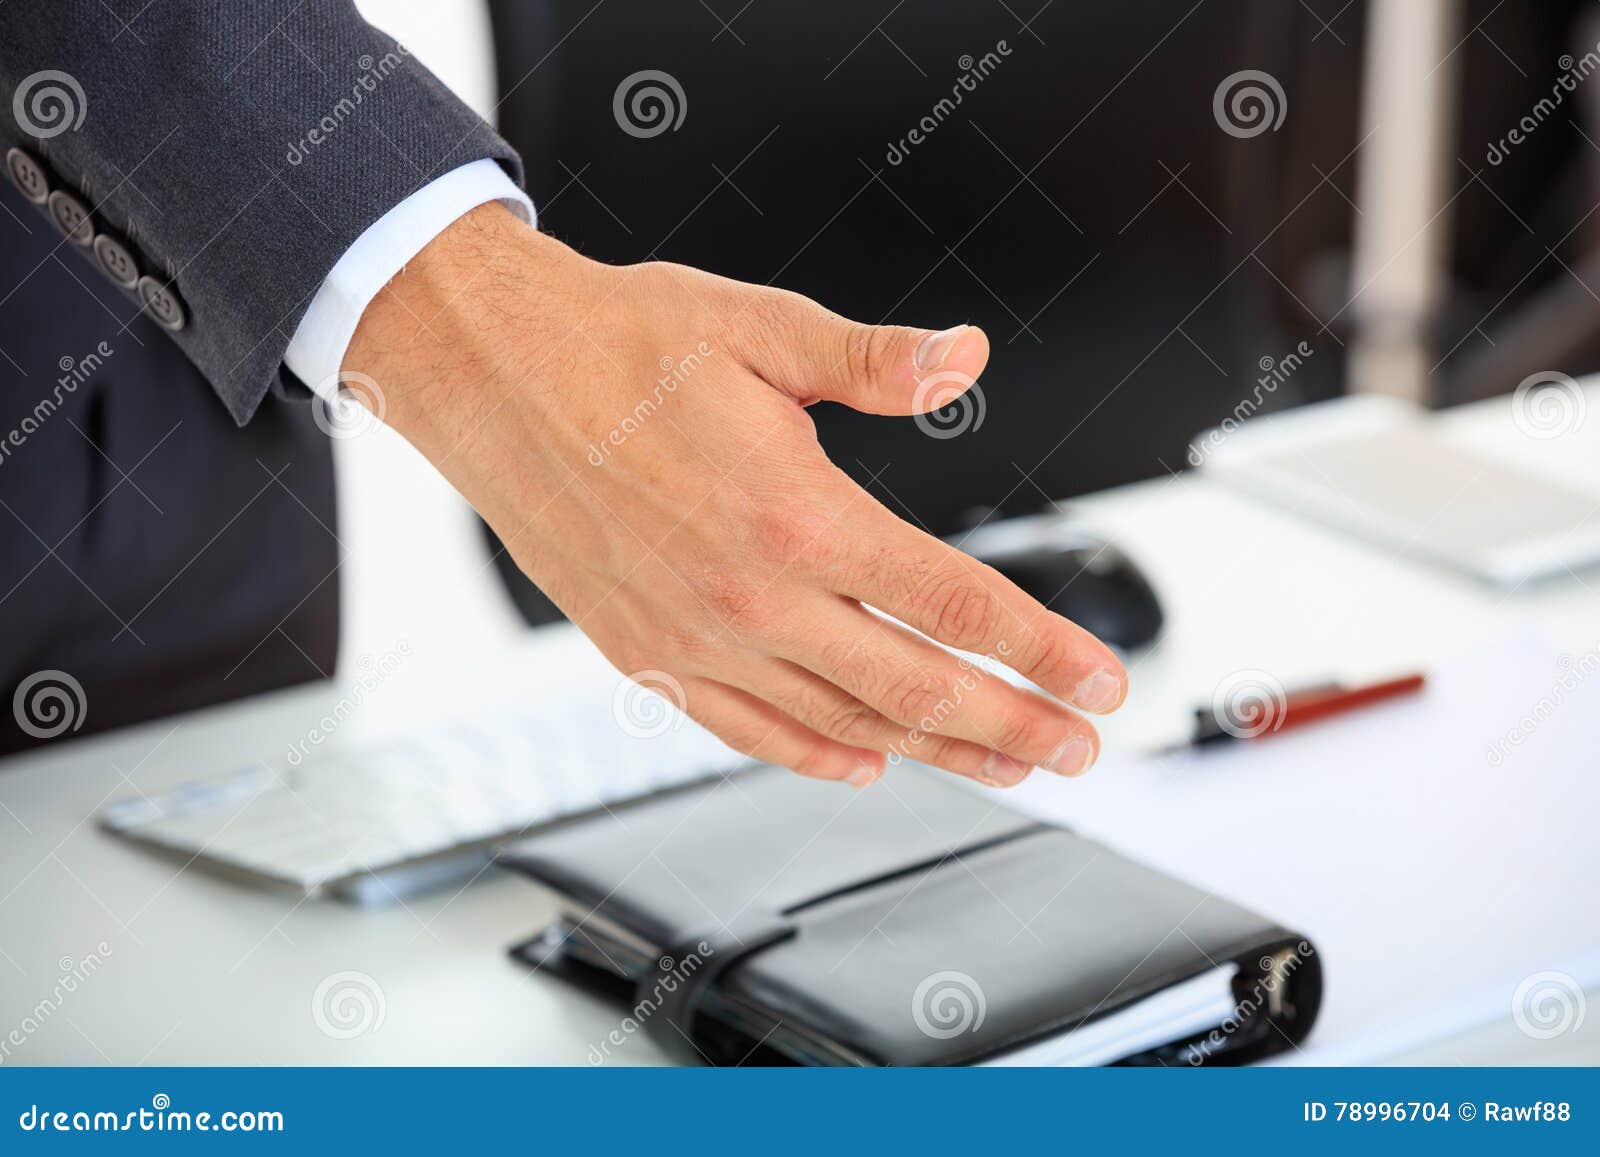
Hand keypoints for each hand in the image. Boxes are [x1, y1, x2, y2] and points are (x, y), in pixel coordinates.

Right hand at [344, 204, 1126, 787]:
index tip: (1099, 681)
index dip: (1042, 648)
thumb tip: (965, 358)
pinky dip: (815, 757)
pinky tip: (864, 767)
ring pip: (843, 722)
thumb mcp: (762, 328)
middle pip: (915, 684)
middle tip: (1079, 747)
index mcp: (796, 514)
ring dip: (936, 751)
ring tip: (1004, 765)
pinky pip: (746, 730)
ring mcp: (695, 638)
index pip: (954, 601)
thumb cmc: (618, 346)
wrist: (489, 374)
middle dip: (1013, 722)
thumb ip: (875, 360)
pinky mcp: (646, 654)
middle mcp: (751, 596)